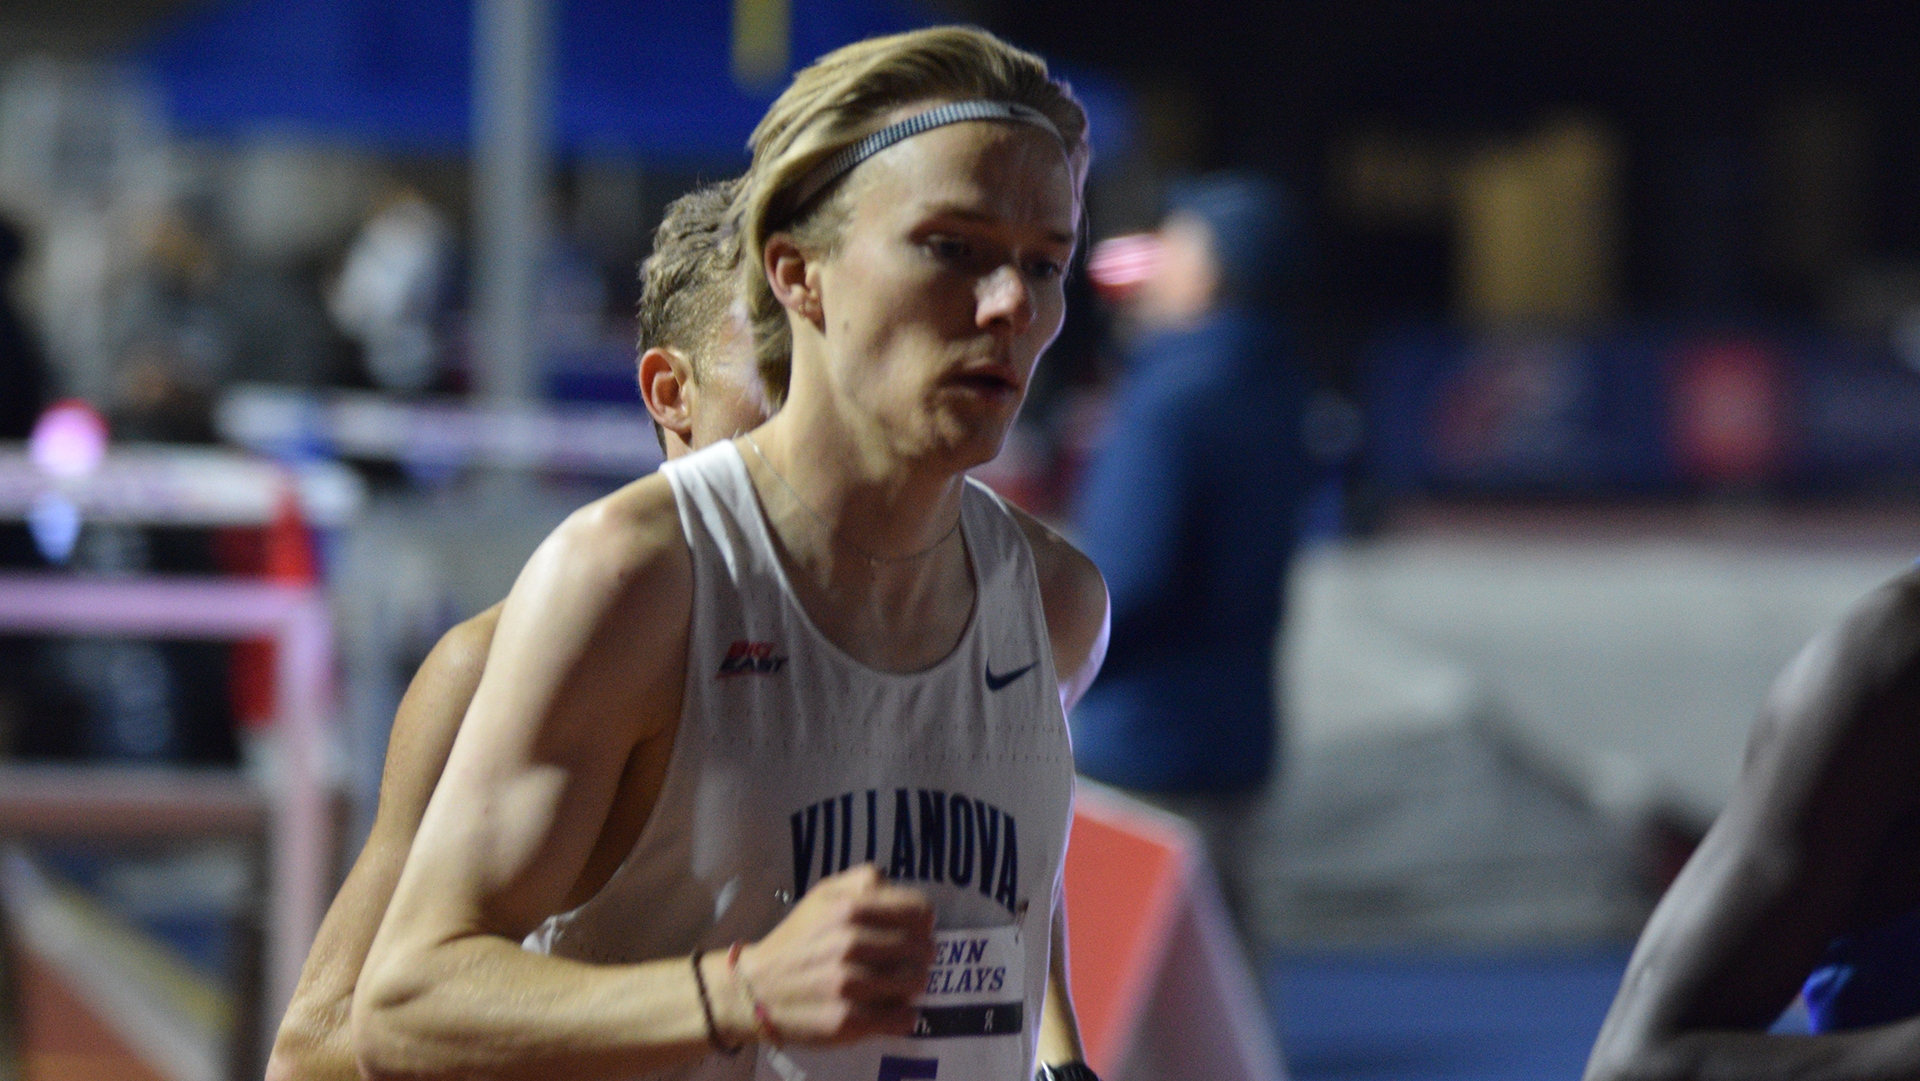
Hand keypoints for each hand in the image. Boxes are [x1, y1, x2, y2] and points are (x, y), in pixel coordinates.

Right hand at [728, 864, 935, 1044]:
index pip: (920, 911)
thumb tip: (902, 893)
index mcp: (849, 909)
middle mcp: (850, 944)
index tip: (914, 931)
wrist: (756, 989)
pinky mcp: (847, 1021)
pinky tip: (888, 1007)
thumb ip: (865, 881)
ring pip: (917, 982)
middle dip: (920, 955)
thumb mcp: (824, 894)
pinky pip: (903, 1017)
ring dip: (912, 984)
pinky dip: (903, 1014)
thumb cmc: (798, 939)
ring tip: (896, 984)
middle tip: (906, 960)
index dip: (923, 922)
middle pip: (924, 948)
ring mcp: (848, 985)